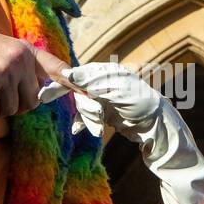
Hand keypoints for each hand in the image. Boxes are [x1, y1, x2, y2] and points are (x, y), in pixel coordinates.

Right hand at [0, 20, 67, 119]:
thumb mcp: (6, 49)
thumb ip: (26, 67)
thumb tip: (40, 95)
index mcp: (26, 51)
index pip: (56, 69)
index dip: (73, 83)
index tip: (89, 96)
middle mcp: (19, 60)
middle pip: (31, 102)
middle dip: (14, 104)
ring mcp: (3, 72)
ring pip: (10, 110)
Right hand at [38, 61, 165, 137]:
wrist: (157, 125)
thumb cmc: (141, 104)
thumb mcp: (116, 90)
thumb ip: (91, 82)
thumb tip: (67, 73)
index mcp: (107, 72)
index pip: (78, 75)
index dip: (61, 82)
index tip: (45, 93)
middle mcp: (104, 83)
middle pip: (78, 90)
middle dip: (77, 104)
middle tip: (47, 100)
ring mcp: (105, 98)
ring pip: (83, 106)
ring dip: (87, 116)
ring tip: (97, 126)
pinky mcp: (106, 112)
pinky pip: (88, 116)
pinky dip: (84, 122)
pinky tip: (77, 130)